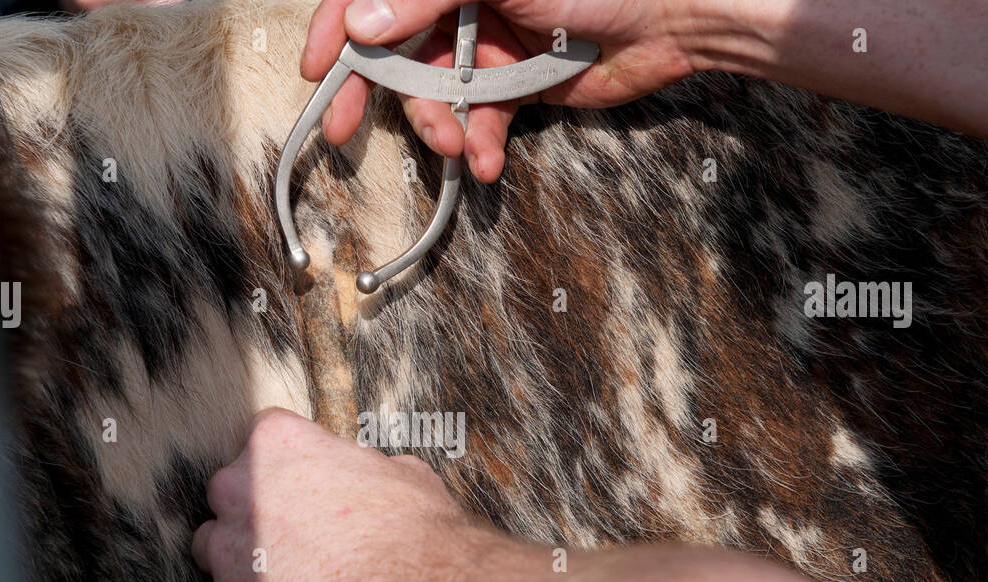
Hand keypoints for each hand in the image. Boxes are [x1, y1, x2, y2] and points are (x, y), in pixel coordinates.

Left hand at [191, 408, 482, 581]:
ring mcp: (228, 551)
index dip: (288, 467)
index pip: (261, 438)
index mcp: (278, 443)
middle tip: (300, 538)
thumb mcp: (403, 474)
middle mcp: (239, 489)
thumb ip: (363, 467)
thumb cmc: (417, 537)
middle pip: (228, 492)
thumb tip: (372, 473)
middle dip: (256, 512)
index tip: (307, 488)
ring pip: (215, 548)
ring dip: (244, 561)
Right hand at [300, 0, 700, 181]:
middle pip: (394, 51)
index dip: (338, 27)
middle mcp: (460, 2)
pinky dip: (477, 145)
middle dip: (376, 95)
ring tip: (455, 145)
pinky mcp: (513, 88)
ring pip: (433, 95)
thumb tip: (360, 24)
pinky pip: (477, 121)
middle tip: (344, 133)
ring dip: (436, 126)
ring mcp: (485, 46)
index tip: (318, 69)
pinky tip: (484, 160)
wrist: (669, 20)